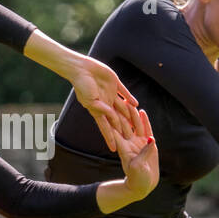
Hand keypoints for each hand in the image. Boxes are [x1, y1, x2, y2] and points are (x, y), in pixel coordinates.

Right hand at [22, 30, 137, 151]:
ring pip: (123, 107)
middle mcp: (105, 103)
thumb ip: (102, 110)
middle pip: (117, 119)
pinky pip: (124, 92)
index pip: (106, 127)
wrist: (81, 68)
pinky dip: (130, 98)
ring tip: (137, 124)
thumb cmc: (82, 85)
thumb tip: (113, 118)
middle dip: (123, 129)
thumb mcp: (90, 101)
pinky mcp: (114, 83)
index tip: (113, 150)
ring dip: (129, 115)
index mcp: (98, 109)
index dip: (110, 138)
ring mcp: (110, 94)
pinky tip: (137, 104)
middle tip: (131, 139)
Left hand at [96, 109, 158, 212]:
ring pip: (135, 125)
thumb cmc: (137, 180)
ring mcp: (138, 143)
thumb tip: (151, 139)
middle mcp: (129, 143)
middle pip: (125, 125)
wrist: (141, 186)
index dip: (113, 121)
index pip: (116, 131)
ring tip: (130, 101)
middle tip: (119, 99)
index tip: (109, 109)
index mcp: (124, 148)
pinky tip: (142, 112)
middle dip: (122, 113)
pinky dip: (144, 121)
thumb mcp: (139, 167)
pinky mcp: (147, 144)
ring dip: (132, 114)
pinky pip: (145, 130)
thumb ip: (145, 153)